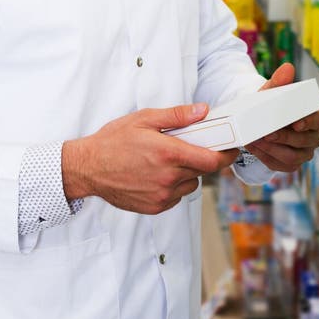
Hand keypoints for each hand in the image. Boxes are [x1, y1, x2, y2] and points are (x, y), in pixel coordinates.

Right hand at [62, 104, 239, 214]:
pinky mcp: (155, 206)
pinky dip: (173, 186)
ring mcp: (162, 195)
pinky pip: (176, 197)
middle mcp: (168, 178)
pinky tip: (156, 174)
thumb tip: (202, 111)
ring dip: (186, 173)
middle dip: (201, 159)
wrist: (88, 168)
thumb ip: (177, 116)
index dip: (226, 155)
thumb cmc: (113, 142)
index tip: (230, 149)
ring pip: (190, 185)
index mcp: (168, 153)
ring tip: (166, 161)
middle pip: (202, 172)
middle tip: (188, 148)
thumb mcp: (144, 119)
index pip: (211, 160)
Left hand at [244, 63, 318, 172]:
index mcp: (316, 116)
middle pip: (305, 141)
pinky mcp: (292, 164)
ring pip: (292, 156)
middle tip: (267, 132)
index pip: (318, 119)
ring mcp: (304, 152)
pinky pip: (280, 165)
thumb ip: (280, 81)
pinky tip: (253, 146)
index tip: (295, 123)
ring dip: (272, 148)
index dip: (308, 122)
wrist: (261, 121)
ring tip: (255, 139)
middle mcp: (314, 136)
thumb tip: (288, 67)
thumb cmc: (272, 105)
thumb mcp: (272, 92)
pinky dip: (264, 156)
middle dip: (284, 137)